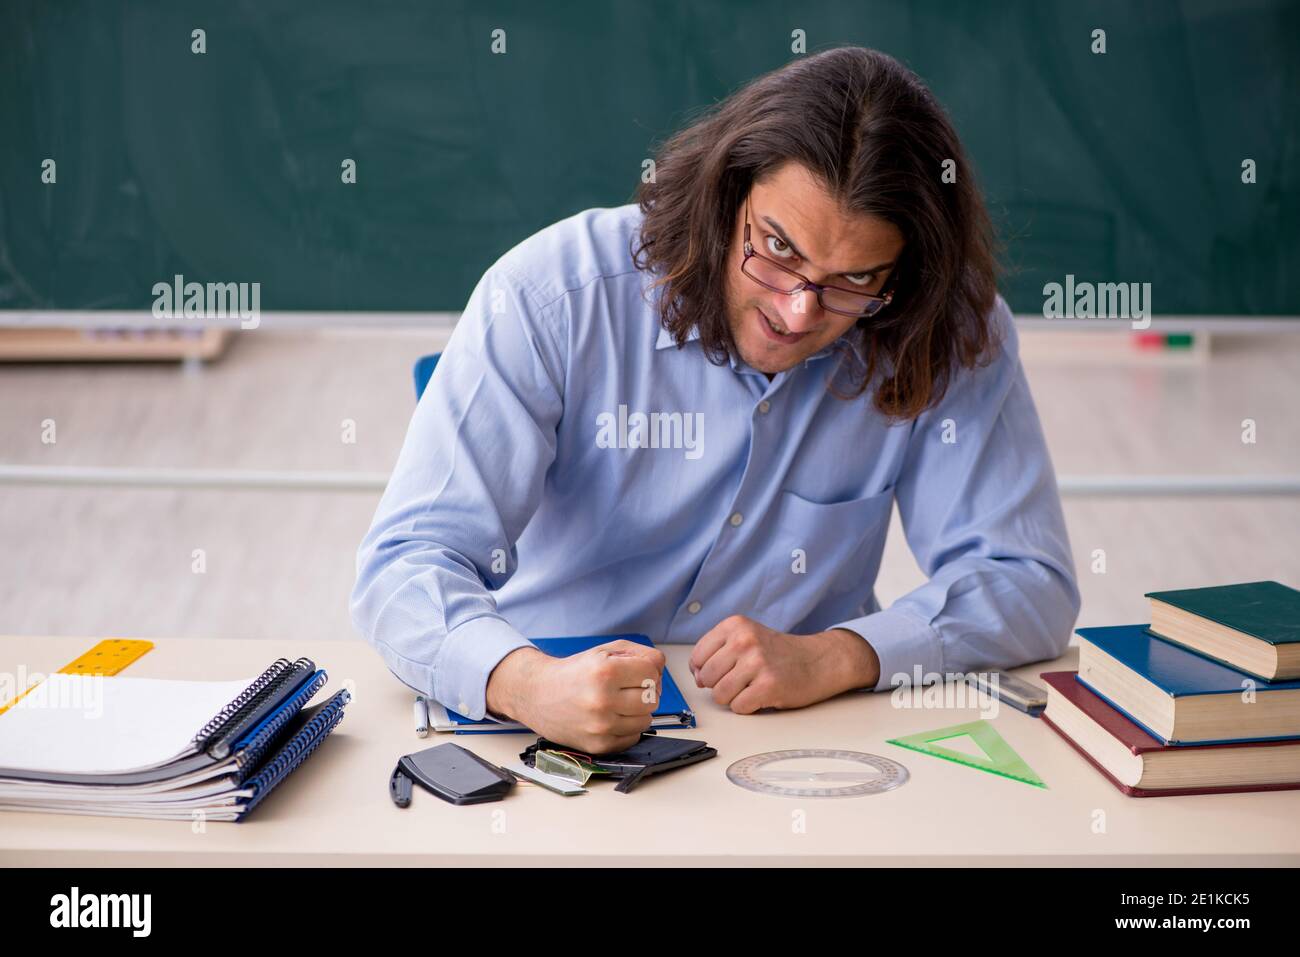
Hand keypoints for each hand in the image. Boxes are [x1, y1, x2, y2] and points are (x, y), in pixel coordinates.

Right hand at [486, 639, 664, 753]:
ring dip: (637, 711)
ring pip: (646, 720)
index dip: (648, 669)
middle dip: (645, 691)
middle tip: (627, 688)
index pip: (653, 671)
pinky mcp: (599, 745)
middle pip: (653, 698)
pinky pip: (634, 737)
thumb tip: (661, 670)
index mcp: (605, 672)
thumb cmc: (575, 672)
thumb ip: (639, 654)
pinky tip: (611, 717)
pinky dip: (628, 728)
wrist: (538, 694)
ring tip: (618, 703)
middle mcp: (603, 700)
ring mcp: (601, 726)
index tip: (635, 671)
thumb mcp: (605, 651)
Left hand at [688, 615, 879, 713]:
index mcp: (735, 625)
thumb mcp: (746, 637)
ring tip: (751, 688)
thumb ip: (718, 652)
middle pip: (707, 678)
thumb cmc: (778, 653)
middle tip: (741, 681)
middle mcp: (744, 640)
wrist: (818, 660)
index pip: (697, 657)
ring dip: (733, 698)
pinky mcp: (769, 685)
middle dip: (719, 686)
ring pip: (720, 695)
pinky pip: (739, 707)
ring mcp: (757, 662)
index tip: (721, 672)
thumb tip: (697, 677)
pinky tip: (761, 696)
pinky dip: (747, 707)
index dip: (704, 672)